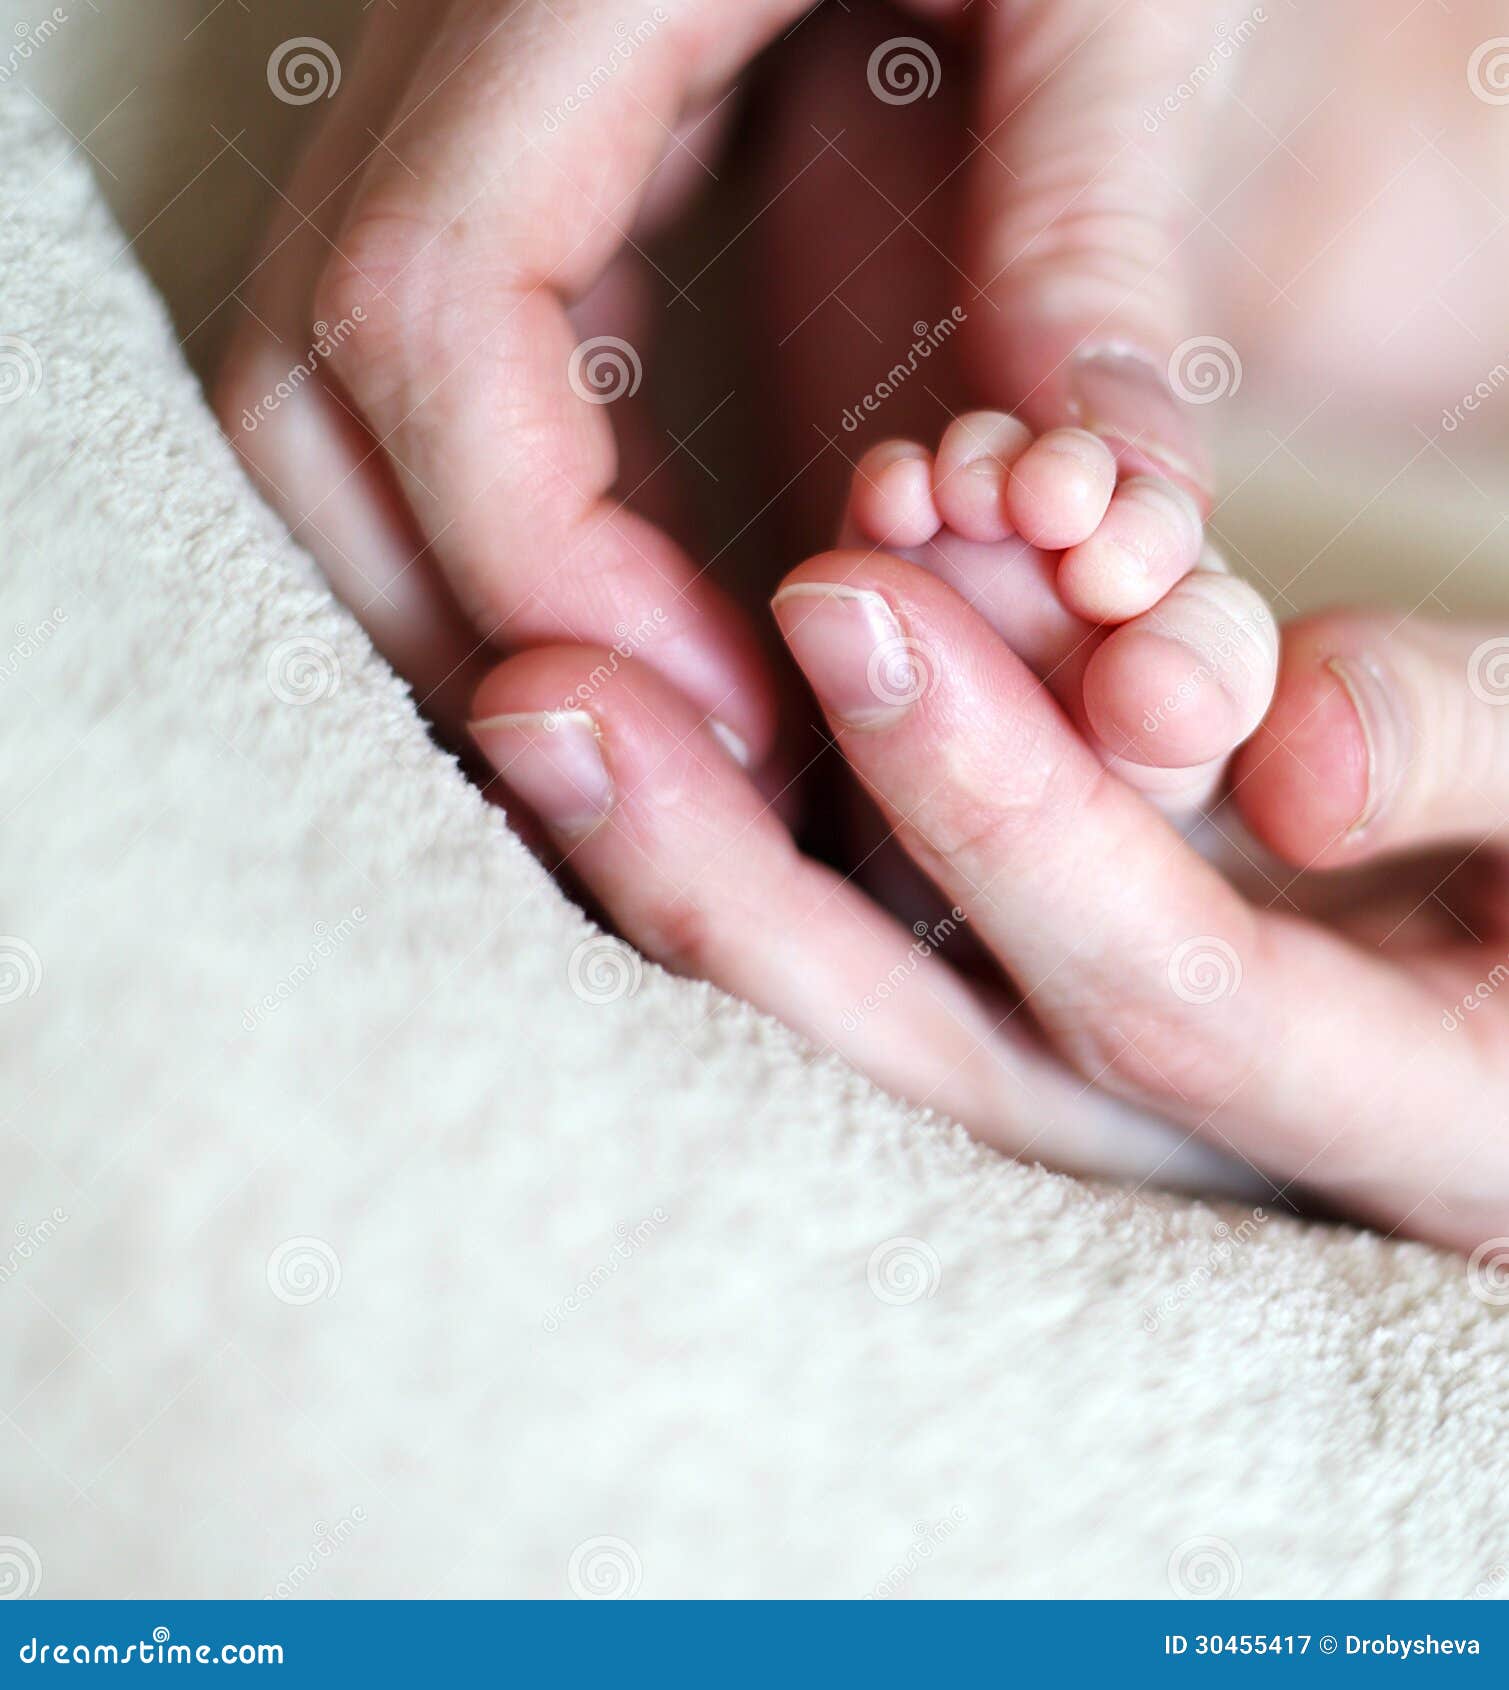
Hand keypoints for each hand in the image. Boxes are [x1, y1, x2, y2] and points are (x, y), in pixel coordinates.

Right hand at [216, 0, 1233, 747]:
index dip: (538, 558)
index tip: (725, 713)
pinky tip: (657, 624)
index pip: (424, 309)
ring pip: (327, 399)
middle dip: (458, 619)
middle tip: (678, 769)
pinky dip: (512, 529)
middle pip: (307, 384)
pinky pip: (438, 378)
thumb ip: (1099, 214)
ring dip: (465, 599)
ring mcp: (458, 107)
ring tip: (669, 730)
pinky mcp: (512, 158)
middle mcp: (456, 44)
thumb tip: (1109, 514)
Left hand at [468, 557, 1508, 1250]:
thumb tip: (1281, 747)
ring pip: (882, 1046)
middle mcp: (1228, 1167)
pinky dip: (758, 877)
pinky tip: (628, 770)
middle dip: (739, 888)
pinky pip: (887, 990)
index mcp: (1420, 1120)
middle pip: (943, 1065)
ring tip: (542, 720)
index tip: (845, 597)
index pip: (1164, 986)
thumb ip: (1474, 753)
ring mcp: (1127, 1130)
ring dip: (702, 885)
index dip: (1003, 808)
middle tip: (552, 702)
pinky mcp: (1059, 1057)